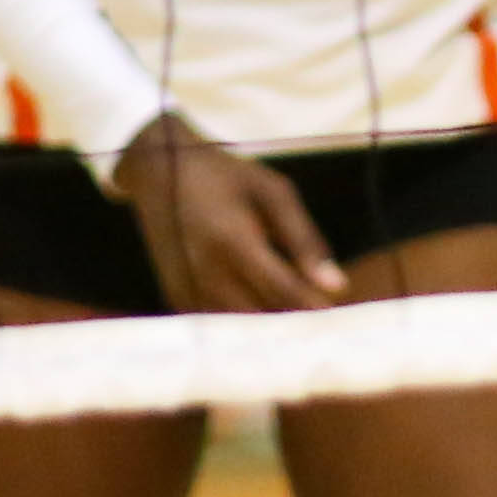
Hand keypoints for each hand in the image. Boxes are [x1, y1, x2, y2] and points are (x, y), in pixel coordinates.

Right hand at [110, 113, 346, 311]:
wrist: (159, 170)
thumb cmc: (228, 178)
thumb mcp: (274, 193)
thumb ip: (305, 240)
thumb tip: (337, 287)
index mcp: (232, 240)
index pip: (282, 289)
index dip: (312, 308)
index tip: (335, 316)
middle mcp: (206, 270)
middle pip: (262, 315)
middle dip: (295, 322)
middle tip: (323, 322)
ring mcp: (188, 286)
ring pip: (241, 327)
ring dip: (270, 326)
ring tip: (297, 318)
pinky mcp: (178, 295)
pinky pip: (220, 323)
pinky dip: (244, 323)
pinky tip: (266, 312)